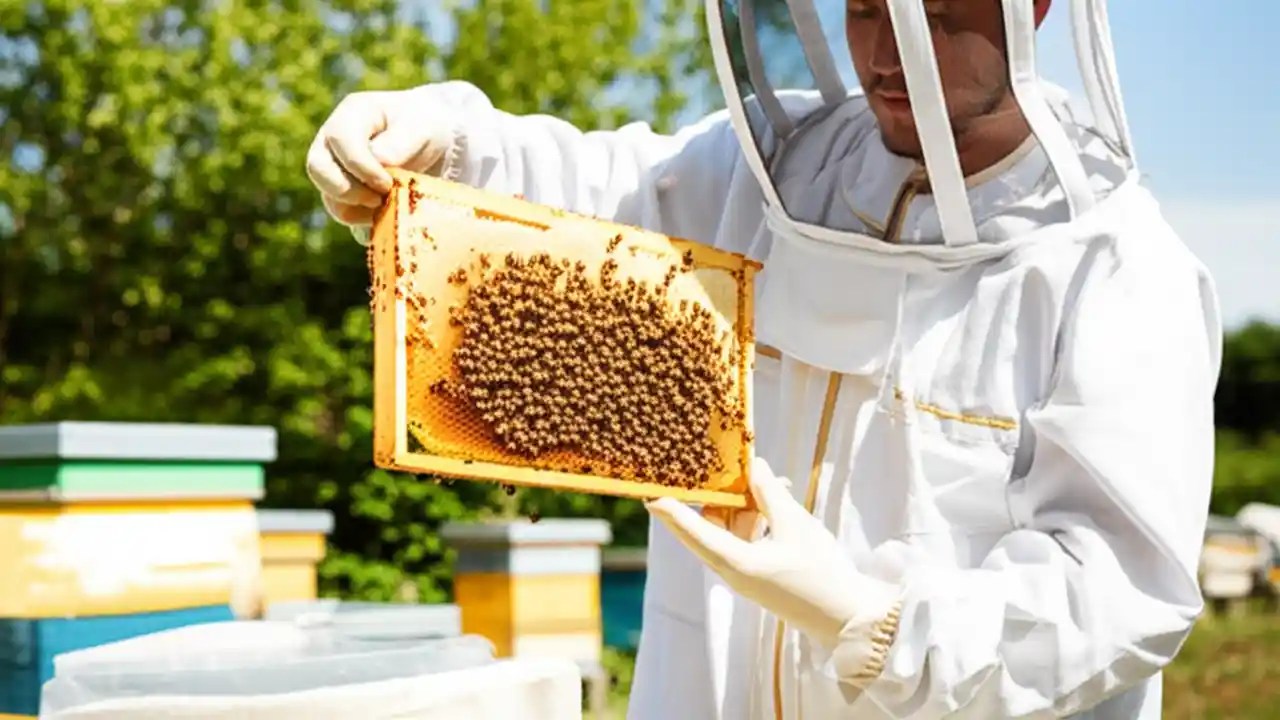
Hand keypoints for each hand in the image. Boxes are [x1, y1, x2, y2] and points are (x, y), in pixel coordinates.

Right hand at [306, 88, 455, 226]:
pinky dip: (364, 220)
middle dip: (349, 191)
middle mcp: (333, 141)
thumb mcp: (422, 128)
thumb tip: (380, 161)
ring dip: (357, 209)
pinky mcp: (344, 192)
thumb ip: (401, 143)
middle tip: (381, 199)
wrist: (434, 144)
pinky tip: (387, 214)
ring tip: (388, 206)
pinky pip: (343, 213)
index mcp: (352, 115)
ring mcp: (335, 167)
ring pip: (328, 196)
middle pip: (318, 169)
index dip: (360, 166)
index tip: (387, 184)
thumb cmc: (425, 129)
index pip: (340, 139)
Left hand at [647, 458, 902, 680]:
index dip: (672, 512)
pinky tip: (778, 499)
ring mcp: (746, 573)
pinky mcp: (760, 573)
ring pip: (733, 528)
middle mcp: (733, 569)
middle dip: (724, 495)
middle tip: (734, 466)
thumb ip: (770, 494)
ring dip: (747, 505)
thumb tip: (753, 468)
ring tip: (771, 482)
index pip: (694, 532)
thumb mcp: (796, 525)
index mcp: (736, 562)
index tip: (650, 496)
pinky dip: (759, 519)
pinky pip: (748, 538)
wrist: (848, 616)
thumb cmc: (821, 573)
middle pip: (713, 524)